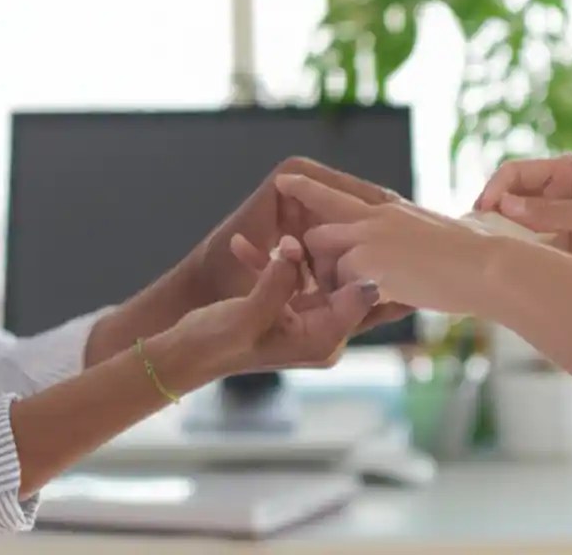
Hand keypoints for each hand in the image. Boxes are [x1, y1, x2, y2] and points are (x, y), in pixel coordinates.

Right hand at [104, 158, 406, 362]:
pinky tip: (261, 238)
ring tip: (317, 217)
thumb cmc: (215, 342)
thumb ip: (276, 282)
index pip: (362, 298)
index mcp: (322, 339)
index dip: (375, 263)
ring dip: (315, 247)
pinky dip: (282, 257)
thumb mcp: (249, 314)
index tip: (387, 231)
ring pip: (327, 274)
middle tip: (384, 218)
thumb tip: (295, 248)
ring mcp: (306, 318)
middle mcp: (322, 330)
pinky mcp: (287, 306)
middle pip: (355, 285)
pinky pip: (297, 274)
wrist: (184, 355)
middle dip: (359, 252)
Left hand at [275, 174, 493, 314]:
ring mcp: (369, 240)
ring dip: (335, 284)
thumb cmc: (478, 254)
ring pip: (326, 261)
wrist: (487, 266)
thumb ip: (423, 233)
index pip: (338, 195)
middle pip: (319, 233)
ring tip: (367, 297)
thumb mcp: (443, 232)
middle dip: (316, 260)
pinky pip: (340, 285)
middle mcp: (374, 221)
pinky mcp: (369, 264)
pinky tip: (380, 302)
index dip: (308, 187)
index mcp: (390, 211)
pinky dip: (352, 299)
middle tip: (333, 284)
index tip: (284, 179)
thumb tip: (451, 230)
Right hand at [475, 156, 571, 285]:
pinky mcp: (562, 249)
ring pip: (518, 227)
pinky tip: (510, 265)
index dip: (497, 188)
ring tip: (491, 251)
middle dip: (494, 213)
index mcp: (564, 174)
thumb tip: (506, 207)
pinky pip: (532, 249)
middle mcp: (555, 196)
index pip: (516, 173)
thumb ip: (550, 213)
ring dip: (504, 236)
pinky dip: (520, 255)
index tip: (486, 209)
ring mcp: (557, 223)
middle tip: (479, 234)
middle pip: (511, 199)